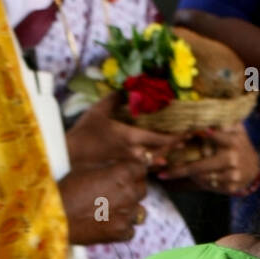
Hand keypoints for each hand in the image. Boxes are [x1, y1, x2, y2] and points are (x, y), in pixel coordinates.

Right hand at [58, 161, 147, 243]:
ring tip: (114, 210)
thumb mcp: (87, 169)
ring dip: (130, 210)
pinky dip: (124, 228)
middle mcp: (129, 193)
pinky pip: (131, 230)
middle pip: (143, 190)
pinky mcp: (121, 233)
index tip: (127, 174)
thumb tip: (119, 165)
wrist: (57, 216)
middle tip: (116, 193)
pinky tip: (110, 224)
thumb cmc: (68, 189)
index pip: (141, 168)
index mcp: (122, 173)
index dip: (134, 171)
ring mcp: (127, 215)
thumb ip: (109, 167)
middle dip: (133, 189)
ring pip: (140, 211)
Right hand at [65, 95, 184, 169]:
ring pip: (154, 163)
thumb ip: (115, 98)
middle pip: (162, 152)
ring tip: (175, 148)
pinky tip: (157, 161)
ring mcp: (129, 165)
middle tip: (187, 139)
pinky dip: (153, 165)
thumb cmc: (83, 134)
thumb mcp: (98, 111)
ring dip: (165, 155)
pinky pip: (143, 171)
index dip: (177, 136)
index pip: (160, 138)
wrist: (71, 157)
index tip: (189, 132)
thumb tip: (126, 87)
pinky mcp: (123, 171)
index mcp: (131, 138)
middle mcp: (134, 154)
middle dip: (175, 146)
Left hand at [157, 125, 259, 193]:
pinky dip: (197, 182)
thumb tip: (207, 101)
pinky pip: (208, 185)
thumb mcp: (236, 130)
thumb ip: (224, 120)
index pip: (213, 136)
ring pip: (202, 177)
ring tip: (167, 174)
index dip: (200, 135)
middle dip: (180, 169)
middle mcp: (231, 157)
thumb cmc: (238, 145)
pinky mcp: (230, 187)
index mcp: (232, 140)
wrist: (254, 170)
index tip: (185, 134)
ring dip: (185, 176)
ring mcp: (231, 174)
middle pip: (201, 165)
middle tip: (161, 171)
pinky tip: (188, 179)